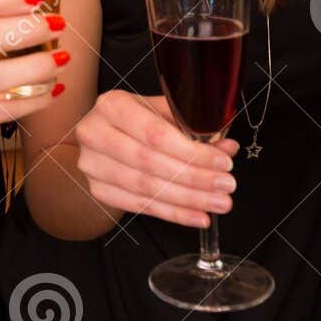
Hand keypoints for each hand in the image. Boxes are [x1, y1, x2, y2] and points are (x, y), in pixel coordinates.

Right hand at [72, 90, 237, 227]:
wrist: (102, 134)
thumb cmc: (136, 119)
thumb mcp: (161, 111)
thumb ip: (192, 127)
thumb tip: (226, 148)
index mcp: (112, 105)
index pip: (155, 134)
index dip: (191, 152)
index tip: (222, 162)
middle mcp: (95, 133)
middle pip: (150, 162)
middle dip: (194, 178)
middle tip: (225, 186)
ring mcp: (93, 164)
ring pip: (146, 187)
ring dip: (187, 199)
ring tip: (217, 203)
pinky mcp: (98, 189)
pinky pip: (140, 206)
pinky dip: (173, 213)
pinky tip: (197, 215)